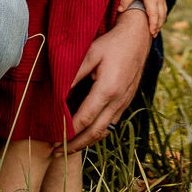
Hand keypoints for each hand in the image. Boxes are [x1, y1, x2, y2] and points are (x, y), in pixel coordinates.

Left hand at [65, 6, 150, 147]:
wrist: (139, 38)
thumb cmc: (112, 43)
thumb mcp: (91, 54)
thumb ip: (74, 74)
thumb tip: (58, 94)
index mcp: (108, 89)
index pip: (85, 119)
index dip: (68, 132)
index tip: (53, 140)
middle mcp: (118, 100)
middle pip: (95, 132)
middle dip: (75, 146)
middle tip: (56, 152)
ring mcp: (124, 103)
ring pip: (105, 132)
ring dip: (86, 143)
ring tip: (67, 149)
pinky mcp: (126, 102)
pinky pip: (111, 124)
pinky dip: (96, 134)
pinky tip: (84, 135)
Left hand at [118, 0, 166, 36]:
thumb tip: (119, 10)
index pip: (154, 15)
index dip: (153, 25)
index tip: (152, 33)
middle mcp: (158, 0)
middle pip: (161, 16)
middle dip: (158, 26)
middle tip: (153, 35)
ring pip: (164, 13)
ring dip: (161, 22)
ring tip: (156, 30)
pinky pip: (164, 9)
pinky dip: (162, 16)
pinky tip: (159, 20)